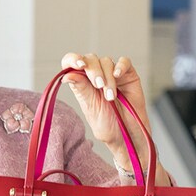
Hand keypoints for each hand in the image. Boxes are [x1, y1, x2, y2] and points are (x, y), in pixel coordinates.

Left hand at [59, 52, 152, 171]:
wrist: (128, 136)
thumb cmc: (108, 125)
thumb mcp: (91, 108)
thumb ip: (81, 89)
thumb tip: (66, 75)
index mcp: (83, 83)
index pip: (72, 63)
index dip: (72, 59)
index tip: (78, 65)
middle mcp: (97, 76)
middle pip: (91, 59)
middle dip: (93, 71)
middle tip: (99, 87)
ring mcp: (113, 75)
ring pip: (106, 61)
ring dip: (108, 78)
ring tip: (111, 97)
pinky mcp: (129, 75)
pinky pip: (124, 62)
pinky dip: (120, 66)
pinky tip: (117, 75)